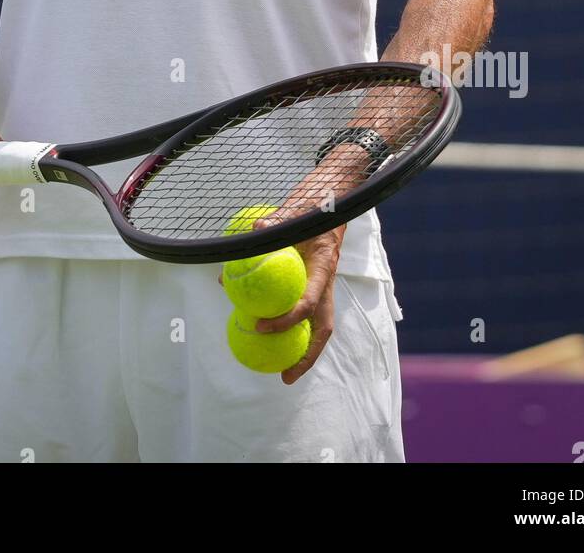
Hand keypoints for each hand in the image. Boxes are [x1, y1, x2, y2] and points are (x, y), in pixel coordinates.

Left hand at [218, 220, 346, 383]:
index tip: (259, 326)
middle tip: (285, 377)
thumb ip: (276, 223)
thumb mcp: (295, 214)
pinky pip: (306, 316)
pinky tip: (270, 339)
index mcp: (323, 268)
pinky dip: (293, 331)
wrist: (328, 207)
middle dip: (308, 356)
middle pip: (323, 329)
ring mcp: (324, 289)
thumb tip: (256, 228)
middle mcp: (326, 284)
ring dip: (304, 352)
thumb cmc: (310, 212)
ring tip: (283, 373)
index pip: (307, 303)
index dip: (286, 320)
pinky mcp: (316, 290)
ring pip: (318, 327)